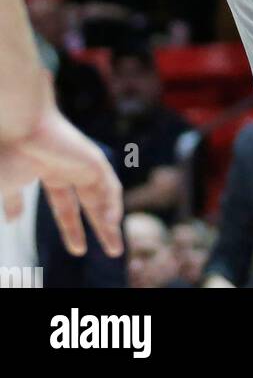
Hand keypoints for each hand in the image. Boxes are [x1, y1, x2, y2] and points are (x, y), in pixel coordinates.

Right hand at [0, 104, 122, 257]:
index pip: (64, 205)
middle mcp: (68, 167)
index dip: (70, 227)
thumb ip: (12, 201)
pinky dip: (113, 205)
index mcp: (47, 172)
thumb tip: (12, 220)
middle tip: (112, 251)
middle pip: (90, 203)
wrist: (20, 126)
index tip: (78, 250)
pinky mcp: (94, 159)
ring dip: (111, 222)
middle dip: (99, 228)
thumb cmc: (8, 155)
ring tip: (115, 248)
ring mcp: (82, 162)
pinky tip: (112, 223)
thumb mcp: (6, 185)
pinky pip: (110, 185)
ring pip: (104, 196)